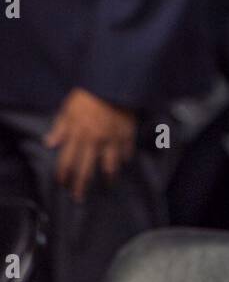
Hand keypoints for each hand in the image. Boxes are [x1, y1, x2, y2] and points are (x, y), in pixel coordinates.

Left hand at [44, 87, 136, 203]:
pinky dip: (125, 157)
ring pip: (109, 165)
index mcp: (77, 134)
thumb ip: (60, 127)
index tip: (62, 183)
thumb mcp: (68, 108)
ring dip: (108, 177)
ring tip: (108, 184)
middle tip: (79, 198)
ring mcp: (112, 139)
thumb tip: (49, 143)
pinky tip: (125, 162)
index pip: (67, 161)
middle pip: (86, 169)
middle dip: (81, 185)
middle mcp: (94, 141)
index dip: (63, 174)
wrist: (113, 83)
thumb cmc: (88, 95)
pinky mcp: (127, 134)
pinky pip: (126, 150)